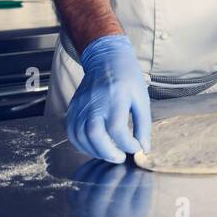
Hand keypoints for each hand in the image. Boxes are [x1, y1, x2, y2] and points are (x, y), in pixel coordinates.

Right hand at [66, 34, 150, 162]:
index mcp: (116, 98)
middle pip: (95, 135)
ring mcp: (81, 106)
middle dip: (108, 153)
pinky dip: (82, 145)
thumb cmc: (127, 78)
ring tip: (109, 153)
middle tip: (120, 157)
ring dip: (95, 152)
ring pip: (81, 136)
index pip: (117, 129)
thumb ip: (143, 125)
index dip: (128, 144)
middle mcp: (96, 103)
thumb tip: (144, 148)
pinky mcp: (73, 108)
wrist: (105, 59)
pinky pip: (72, 132)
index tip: (135, 148)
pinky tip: (95, 147)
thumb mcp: (142, 98)